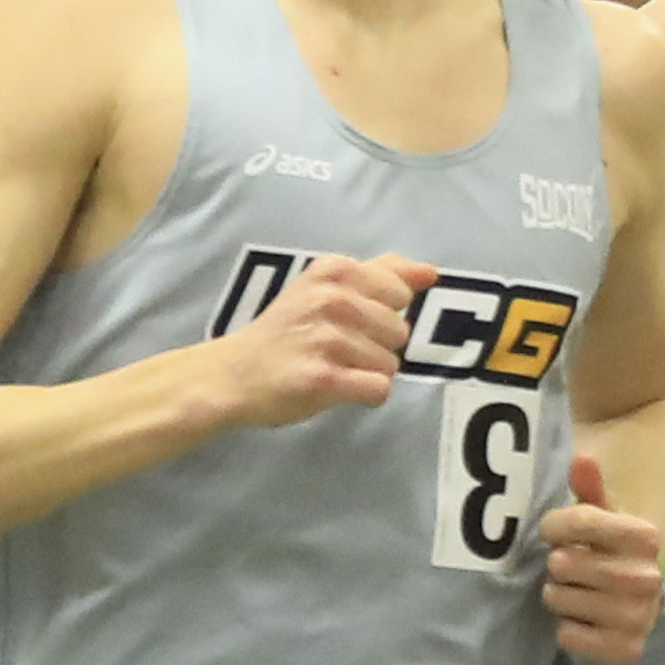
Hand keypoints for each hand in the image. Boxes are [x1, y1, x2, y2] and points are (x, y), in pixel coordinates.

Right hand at [221, 252, 428, 423]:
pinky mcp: (323, 378)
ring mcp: (326, 338)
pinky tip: (337, 387)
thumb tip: (431, 272)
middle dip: (376, 347)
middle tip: (336, 349)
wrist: (233, 374)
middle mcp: (331, 298)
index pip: (400, 293)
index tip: (348, 320)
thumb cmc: (287, 331)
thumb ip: (382, 273)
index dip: (380, 313)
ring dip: (366, 372)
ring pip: (391, 364)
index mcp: (334, 270)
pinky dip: (364, 395)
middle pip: (400, 331)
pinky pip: (378, 389)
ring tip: (332, 367)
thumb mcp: (325, 286)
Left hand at [539, 447, 664, 661]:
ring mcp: (640, 617)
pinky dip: (565, 629)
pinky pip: (570, 637)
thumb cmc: (606, 548)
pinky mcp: (627, 649)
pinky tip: (579, 619)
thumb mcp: (599, 513)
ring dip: (556, 595)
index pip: (581, 521)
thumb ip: (590, 488)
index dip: (559, 525)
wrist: (631, 594)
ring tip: (569, 591)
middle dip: (556, 563)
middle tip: (564, 567)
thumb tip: (582, 458)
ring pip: (562, 600)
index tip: (557, 531)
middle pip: (566, 563)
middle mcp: (650, 578)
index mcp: (648, 538)